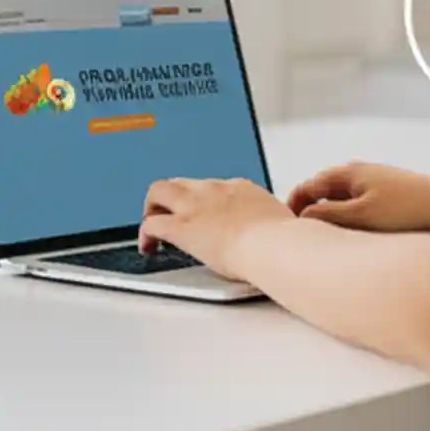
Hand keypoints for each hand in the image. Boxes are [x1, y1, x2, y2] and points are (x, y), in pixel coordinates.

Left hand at [140, 178, 293, 280]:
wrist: (275, 246)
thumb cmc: (284, 242)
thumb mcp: (283, 223)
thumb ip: (272, 224)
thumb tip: (281, 233)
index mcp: (240, 189)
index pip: (211, 188)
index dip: (202, 202)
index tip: (203, 217)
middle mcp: (214, 191)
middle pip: (181, 183)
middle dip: (171, 199)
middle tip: (169, 217)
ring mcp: (195, 206)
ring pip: (159, 192)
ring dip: (151, 208)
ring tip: (151, 228)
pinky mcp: (181, 227)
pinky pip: (152, 224)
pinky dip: (146, 234)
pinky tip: (148, 247)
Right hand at [287, 162, 429, 234]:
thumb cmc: (410, 210)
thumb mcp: (361, 216)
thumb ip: (327, 216)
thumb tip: (302, 219)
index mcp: (347, 173)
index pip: (306, 188)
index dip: (292, 210)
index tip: (288, 233)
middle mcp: (358, 174)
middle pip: (321, 195)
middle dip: (311, 216)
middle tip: (307, 243)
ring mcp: (375, 184)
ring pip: (341, 204)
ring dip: (332, 222)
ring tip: (334, 245)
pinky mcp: (389, 198)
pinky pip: (358, 209)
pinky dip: (351, 223)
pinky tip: (360, 242)